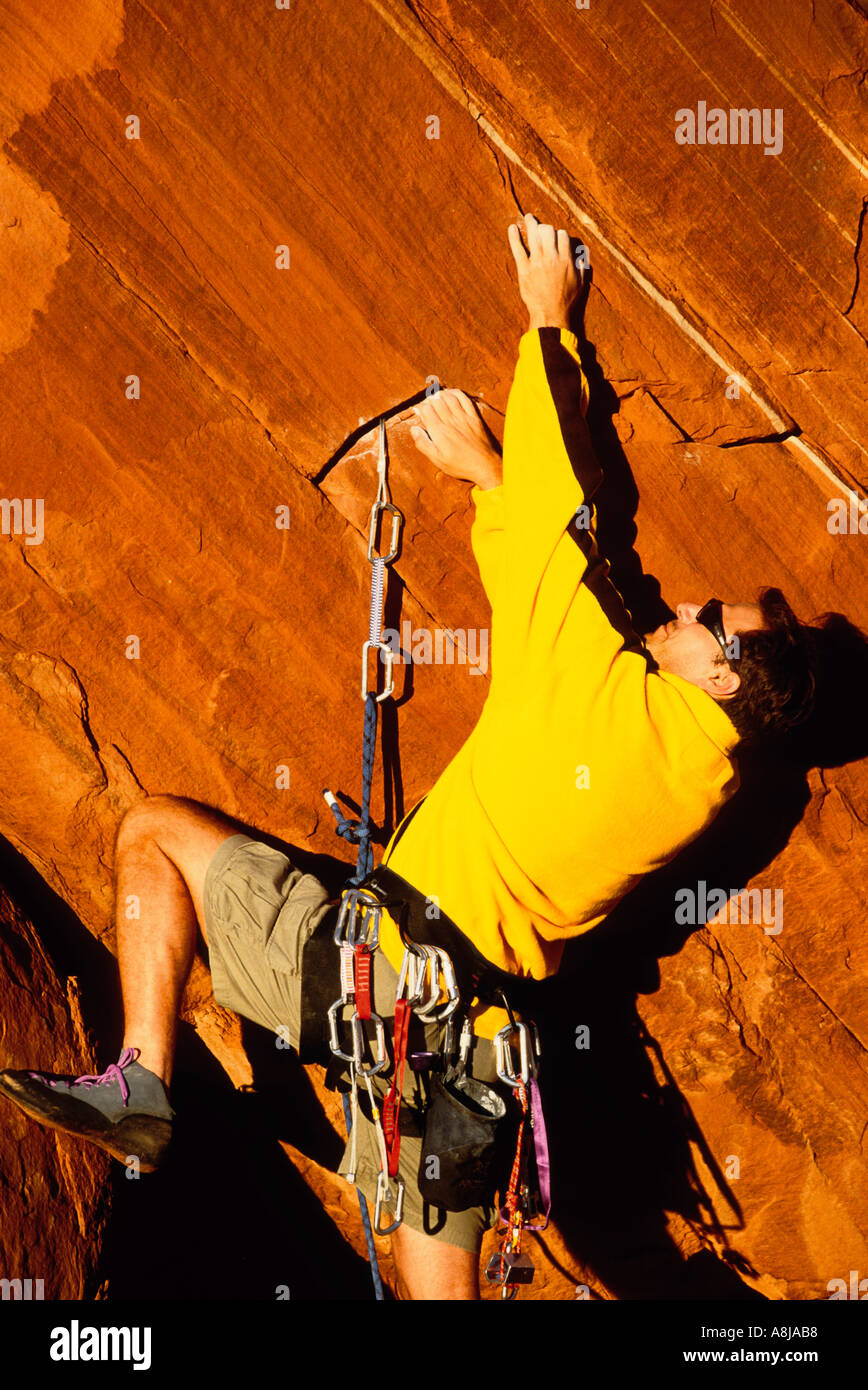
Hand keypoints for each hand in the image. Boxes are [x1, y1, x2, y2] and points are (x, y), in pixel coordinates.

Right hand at [410, 389, 502, 488]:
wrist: (484, 465)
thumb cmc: (460, 465)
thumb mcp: (437, 460)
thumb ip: (423, 444)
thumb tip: (413, 429)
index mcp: (439, 432)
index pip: (426, 410)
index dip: (419, 408)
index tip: (418, 411)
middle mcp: (450, 421)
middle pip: (436, 401)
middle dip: (428, 400)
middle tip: (426, 404)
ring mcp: (463, 417)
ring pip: (449, 397)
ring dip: (440, 394)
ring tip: (436, 397)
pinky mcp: (474, 417)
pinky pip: (464, 399)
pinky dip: (456, 393)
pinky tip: (451, 394)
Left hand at [508, 214, 581, 329]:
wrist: (551, 314)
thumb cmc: (567, 300)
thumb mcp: (580, 282)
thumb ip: (581, 266)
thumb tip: (580, 255)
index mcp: (566, 259)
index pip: (562, 235)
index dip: (559, 234)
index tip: (556, 237)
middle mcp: (551, 257)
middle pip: (548, 231)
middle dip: (545, 227)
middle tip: (541, 226)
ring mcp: (537, 262)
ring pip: (533, 235)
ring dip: (530, 224)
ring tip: (528, 218)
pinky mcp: (524, 269)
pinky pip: (518, 249)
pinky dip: (514, 237)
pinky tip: (512, 228)